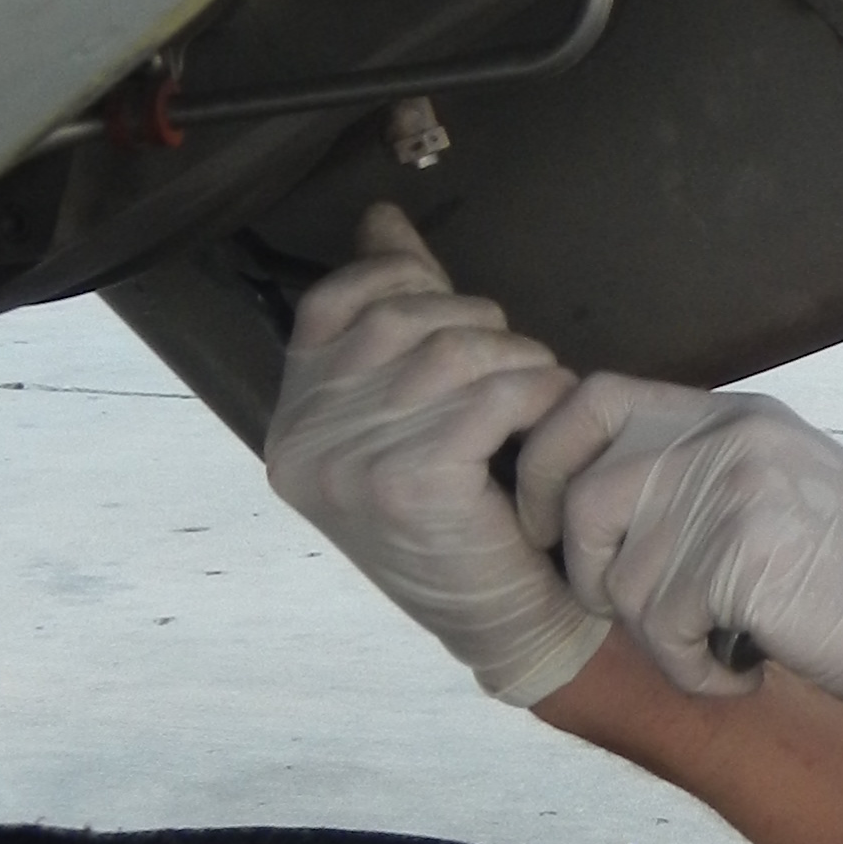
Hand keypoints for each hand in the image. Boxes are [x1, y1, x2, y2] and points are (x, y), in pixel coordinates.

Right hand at [265, 206, 609, 705]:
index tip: (456, 312)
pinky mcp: (410, 486)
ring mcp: (350, 466)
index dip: (404, 284)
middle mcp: (304, 443)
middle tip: (519, 366)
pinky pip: (492, 396)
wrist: (507, 626)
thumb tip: (381, 217)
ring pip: (454, 352)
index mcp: (291, 421)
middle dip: (478, 325)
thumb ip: (394, 316)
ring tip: (540, 390)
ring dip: (518, 358)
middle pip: (402, 321)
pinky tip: (551, 414)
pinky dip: (537, 393)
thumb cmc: (469, 514)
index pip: (332, 303)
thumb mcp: (411, 414)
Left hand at [514, 378, 842, 732]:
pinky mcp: (742, 553)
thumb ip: (696, 476)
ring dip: (658, 640)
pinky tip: (742, 674)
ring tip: (717, 650)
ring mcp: (736, 490)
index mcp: (733, 414)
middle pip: (582, 496)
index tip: (555, 528)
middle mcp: (728, 438)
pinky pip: (662, 629)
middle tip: (633, 614)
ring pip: (618, 580)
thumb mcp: (778, 492)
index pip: (591, 400)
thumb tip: (580, 499)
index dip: (548, 463)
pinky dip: (693, 673)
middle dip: (584, 572)